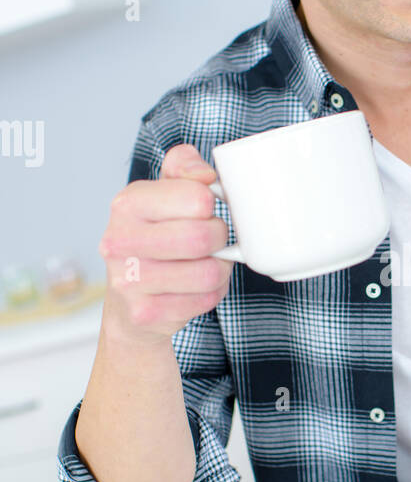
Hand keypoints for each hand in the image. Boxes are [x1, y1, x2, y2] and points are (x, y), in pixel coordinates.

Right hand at [99, 143, 231, 343]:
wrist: (129, 300)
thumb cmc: (155, 237)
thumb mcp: (164, 193)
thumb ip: (184, 168)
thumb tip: (205, 176)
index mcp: (127, 204)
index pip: (197, 198)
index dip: (211, 205)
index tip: (203, 210)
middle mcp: (119, 241)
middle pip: (202, 237)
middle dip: (220, 238)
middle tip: (213, 239)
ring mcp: (129, 281)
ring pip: (208, 273)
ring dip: (219, 269)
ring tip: (204, 263)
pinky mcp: (145, 313)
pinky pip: (204, 300)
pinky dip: (211, 293)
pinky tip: (195, 286)